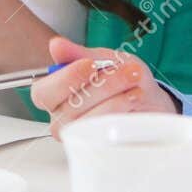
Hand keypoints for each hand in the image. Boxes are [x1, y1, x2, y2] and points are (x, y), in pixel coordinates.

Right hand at [30, 36, 177, 138]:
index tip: (91, 64)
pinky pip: (105, 134)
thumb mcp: (102, 59)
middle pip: (69, 107)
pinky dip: (122, 113)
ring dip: (116, 99)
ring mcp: (78, 135)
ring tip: (134, 84)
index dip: (66, 78)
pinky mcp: (97, 146)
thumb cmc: (119, 79)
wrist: (148, 100)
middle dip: (102, 85)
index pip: (43, 92)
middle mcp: (60, 117)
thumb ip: (78, 53)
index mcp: (52, 93)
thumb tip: (56, 45)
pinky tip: (133, 100)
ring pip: (88, 121)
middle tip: (126, 71)